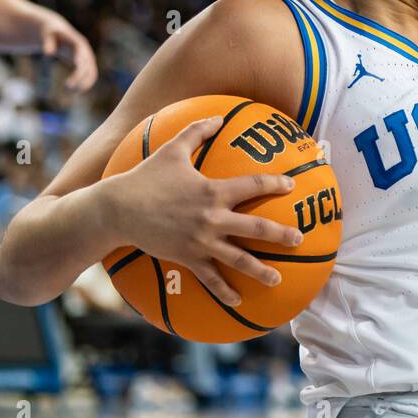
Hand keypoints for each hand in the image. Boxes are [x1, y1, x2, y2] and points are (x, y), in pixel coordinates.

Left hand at [36, 11, 97, 90]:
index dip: (81, 65)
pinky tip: (73, 91)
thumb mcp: (46, 35)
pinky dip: (83, 84)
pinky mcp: (84, 64)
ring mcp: (87, 58)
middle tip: (67, 88)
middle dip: (80, 78)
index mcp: (78, 43)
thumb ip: (47, 43)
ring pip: (92, 74)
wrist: (57, 31)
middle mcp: (86, 51)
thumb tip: (47, 54)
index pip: (82, 55)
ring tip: (70, 92)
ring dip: (84, 84)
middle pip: (88, 67)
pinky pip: (89, 76)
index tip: (75, 78)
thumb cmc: (50, 33)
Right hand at [105, 116, 304, 306]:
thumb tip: (217, 116)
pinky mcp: (187, 258)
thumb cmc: (146, 177)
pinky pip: (210, 278)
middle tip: (299, 239)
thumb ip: (197, 131)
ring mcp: (201, 242)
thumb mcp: (172, 149)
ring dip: (260, 271)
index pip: (253, 185)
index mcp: (213, 191)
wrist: (117, 210)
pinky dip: (224, 291)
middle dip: (281, 234)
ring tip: (277, 280)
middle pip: (255, 228)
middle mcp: (212, 218)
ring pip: (238, 259)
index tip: (291, 186)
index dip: (275, 184)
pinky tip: (237, 301)